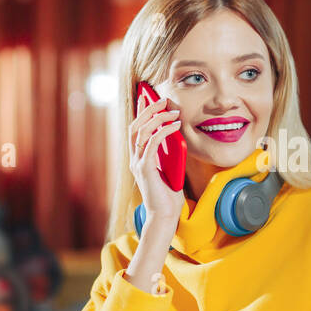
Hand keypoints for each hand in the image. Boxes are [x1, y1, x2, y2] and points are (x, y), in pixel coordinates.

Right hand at [129, 90, 185, 229]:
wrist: (165, 215)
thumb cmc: (169, 194)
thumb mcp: (169, 168)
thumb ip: (167, 153)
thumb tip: (175, 135)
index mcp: (138, 157)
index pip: (136, 128)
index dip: (140, 111)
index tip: (146, 95)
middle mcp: (134, 158)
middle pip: (136, 126)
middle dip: (148, 109)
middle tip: (161, 98)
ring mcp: (138, 163)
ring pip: (142, 132)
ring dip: (157, 118)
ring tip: (172, 110)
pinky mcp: (145, 169)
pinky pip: (151, 144)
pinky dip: (163, 131)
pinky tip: (175, 126)